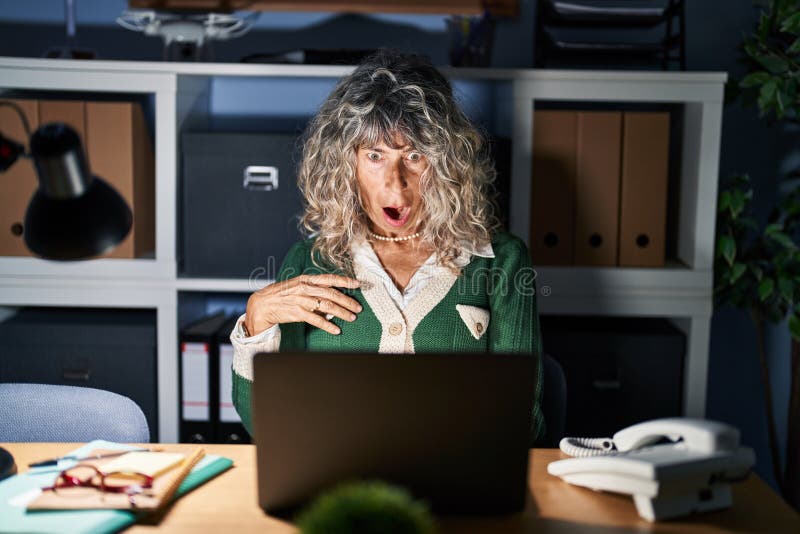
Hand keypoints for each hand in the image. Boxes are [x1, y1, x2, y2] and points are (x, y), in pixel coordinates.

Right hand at [245, 274, 361, 335]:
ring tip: (352, 318)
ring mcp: (300, 300)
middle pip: (331, 293)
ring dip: (342, 313)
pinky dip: (327, 326)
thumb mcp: (297, 287)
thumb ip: (314, 290)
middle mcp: (304, 288)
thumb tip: (332, 298)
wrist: (261, 305)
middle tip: (359, 307)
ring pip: (326, 306)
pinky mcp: (296, 313)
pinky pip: (316, 320)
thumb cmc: (281, 295)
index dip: (344, 281)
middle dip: (347, 300)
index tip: (358, 284)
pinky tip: (336, 330)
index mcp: (305, 279)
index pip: (329, 278)